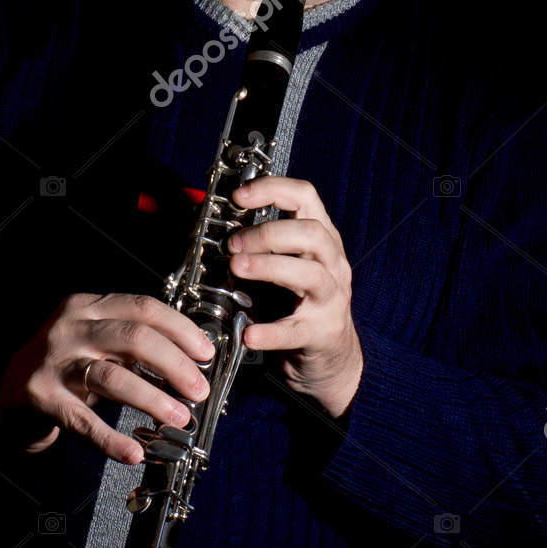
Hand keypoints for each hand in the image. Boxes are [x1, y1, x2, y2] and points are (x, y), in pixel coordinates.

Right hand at [0, 293, 214, 463]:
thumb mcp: (96, 343)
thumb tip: (190, 362)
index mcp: (88, 307)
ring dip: (153, 399)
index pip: (144, 308)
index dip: (181, 330)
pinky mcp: (41, 397)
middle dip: (175, 365)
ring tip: (178, 418)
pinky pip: (83, 420)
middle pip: (135, 338)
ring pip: (113, 376)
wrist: (8, 391)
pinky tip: (134, 452)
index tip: (205, 353)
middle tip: (199, 389)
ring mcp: (54, 362)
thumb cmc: (62, 366)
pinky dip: (111, 439)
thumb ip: (133, 346)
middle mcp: (70, 328)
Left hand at [227, 176, 363, 418]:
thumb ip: (259, 248)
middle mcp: (332, 264)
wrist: (329, 358)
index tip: (239, 196)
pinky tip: (249, 333)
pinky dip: (271, 332)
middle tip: (233, 244)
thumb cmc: (298, 305)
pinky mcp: (322, 333)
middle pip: (312, 233)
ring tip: (236, 268)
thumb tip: (214, 230)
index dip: (273, 189)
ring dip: (269, 267)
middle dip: (268, 233)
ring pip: (311, 274)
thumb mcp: (285, 267)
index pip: (306, 197)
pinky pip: (297, 330)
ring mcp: (331, 299)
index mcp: (321, 239)